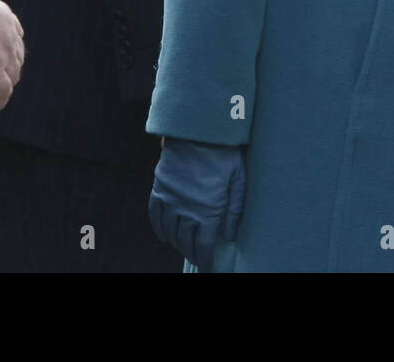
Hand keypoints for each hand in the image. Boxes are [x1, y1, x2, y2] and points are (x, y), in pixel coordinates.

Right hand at [0, 0, 23, 115]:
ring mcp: (5, 55)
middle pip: (15, 59)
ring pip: (10, 77)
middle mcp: (10, 36)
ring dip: (2, 86)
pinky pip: (2, 93)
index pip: (13, 39)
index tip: (0, 58)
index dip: (7, 52)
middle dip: (8, 70)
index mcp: (5, 17)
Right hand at [148, 139, 245, 268]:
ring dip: (176, 242)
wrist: (197, 128)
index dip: (204, 259)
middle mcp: (186, 208)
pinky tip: (163, 235)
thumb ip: (235, 208)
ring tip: (182, 246)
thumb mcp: (238, 178)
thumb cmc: (223, 152)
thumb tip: (229, 234)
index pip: (203, 245)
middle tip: (197, 256)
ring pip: (170, 230)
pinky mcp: (160, 186)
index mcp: (208, 209)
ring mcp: (170, 198)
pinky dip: (157, 227)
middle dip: (191, 252)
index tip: (207, 265)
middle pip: (185, 240)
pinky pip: (154, 213)